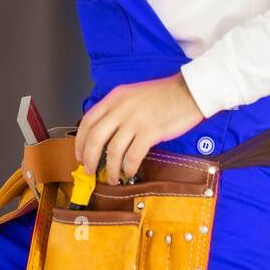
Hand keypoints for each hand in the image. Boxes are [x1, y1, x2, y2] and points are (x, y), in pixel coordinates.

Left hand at [74, 72, 206, 182]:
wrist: (189, 91)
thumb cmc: (164, 95)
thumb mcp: (133, 95)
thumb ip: (118, 109)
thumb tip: (107, 132)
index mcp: (115, 98)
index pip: (88, 120)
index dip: (80, 141)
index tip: (80, 154)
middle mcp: (121, 108)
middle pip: (96, 137)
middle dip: (89, 158)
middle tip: (90, 171)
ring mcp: (135, 120)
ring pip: (113, 150)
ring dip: (110, 168)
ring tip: (112, 178)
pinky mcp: (151, 132)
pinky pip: (133, 156)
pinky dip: (128, 168)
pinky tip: (129, 173)